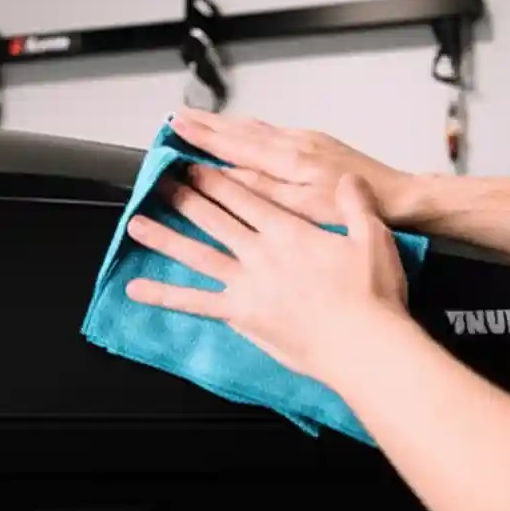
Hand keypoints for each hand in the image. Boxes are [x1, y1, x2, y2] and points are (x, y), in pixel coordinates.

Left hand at [124, 163, 410, 384]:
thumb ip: (356, 204)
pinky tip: (137, 290)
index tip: (197, 166)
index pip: (245, 197)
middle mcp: (261, 253)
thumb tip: (349, 180)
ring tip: (136, 223)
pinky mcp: (241, 315)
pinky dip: (164, 296)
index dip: (217, 179)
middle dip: (186, 196)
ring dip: (164, 237)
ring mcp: (246, 284)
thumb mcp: (374, 238)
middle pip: (215, 218)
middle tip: (162, 181)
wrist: (363, 344)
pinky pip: (194, 303)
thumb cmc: (372, 297)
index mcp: (289, 232)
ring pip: (197, 253)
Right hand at [170, 108, 414, 224]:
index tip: (175, 125)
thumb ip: (260, 189)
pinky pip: (274, 130)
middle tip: (177, 117)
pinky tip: (246, 130)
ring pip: (257, 127)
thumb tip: (223, 176)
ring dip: (226, 123)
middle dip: (207, 123)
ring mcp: (307, 140)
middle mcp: (295, 142)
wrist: (399, 198)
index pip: (233, 143)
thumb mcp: (301, 207)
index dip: (202, 135)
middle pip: (241, 129)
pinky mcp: (318, 143)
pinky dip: (250, 128)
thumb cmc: (353, 210)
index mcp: (288, 159)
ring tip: (201, 119)